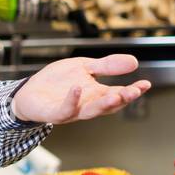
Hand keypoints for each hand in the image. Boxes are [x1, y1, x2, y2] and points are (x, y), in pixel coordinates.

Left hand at [10, 54, 150, 124]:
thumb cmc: (57, 82)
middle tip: (134, 92)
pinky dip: (72, 101)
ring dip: (103, 105)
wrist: (29, 91)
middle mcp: (86, 105)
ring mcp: (71, 111)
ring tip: (115, 95)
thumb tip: (134, 61)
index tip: (145, 84)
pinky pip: (64, 110)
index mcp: (96, 94)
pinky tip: (77, 89)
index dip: (132, 91)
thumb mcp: (83, 67)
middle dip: (122, 99)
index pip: (118, 94)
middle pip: (108, 105)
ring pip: (90, 111)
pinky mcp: (53, 113)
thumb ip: (106, 66)